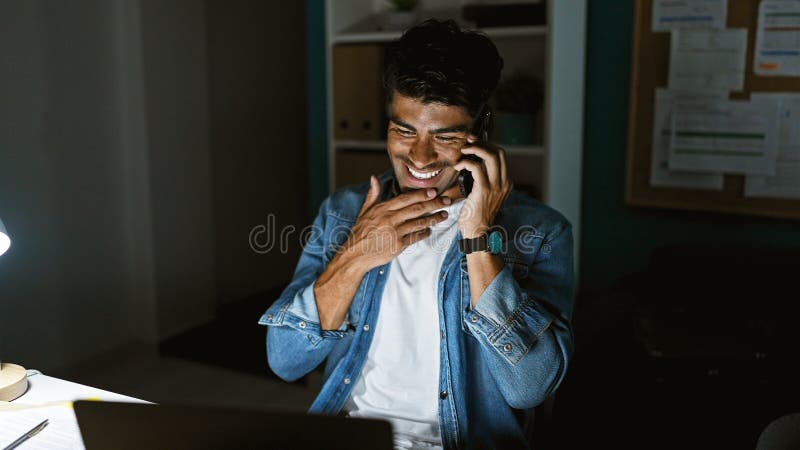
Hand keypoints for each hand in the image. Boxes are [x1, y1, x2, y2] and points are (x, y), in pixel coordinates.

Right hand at [337, 175, 451, 270]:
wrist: (355, 254)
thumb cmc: (360, 232)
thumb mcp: (364, 211)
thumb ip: (372, 195)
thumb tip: (374, 178)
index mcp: (382, 209)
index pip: (406, 198)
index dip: (421, 194)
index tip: (433, 191)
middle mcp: (390, 219)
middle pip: (417, 209)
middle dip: (434, 204)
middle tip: (446, 201)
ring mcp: (395, 232)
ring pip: (419, 222)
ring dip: (434, 218)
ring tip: (444, 215)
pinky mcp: (398, 245)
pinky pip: (415, 237)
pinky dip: (424, 233)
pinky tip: (430, 230)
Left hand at [453, 136, 512, 237]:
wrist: (477, 233)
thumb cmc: (476, 215)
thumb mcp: (483, 194)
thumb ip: (482, 180)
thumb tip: (472, 163)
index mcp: (505, 183)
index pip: (501, 156)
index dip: (488, 145)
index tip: (474, 142)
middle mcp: (504, 183)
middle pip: (499, 152)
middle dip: (483, 143)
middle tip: (468, 141)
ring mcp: (496, 186)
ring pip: (490, 156)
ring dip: (475, 149)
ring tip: (463, 151)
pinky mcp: (484, 189)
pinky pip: (476, 167)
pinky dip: (466, 162)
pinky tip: (458, 166)